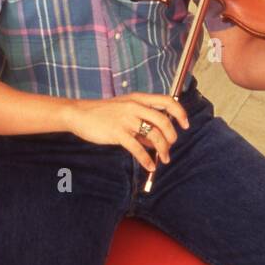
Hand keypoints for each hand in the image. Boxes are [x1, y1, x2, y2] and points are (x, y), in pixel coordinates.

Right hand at [62, 92, 190, 170]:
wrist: (79, 114)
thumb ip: (140, 122)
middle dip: (171, 136)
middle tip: (170, 146)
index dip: (180, 112)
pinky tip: (150, 166)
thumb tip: (156, 140)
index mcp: (138, 99)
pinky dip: (146, 159)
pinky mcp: (117, 132)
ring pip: (154, 135)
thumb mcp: (124, 110)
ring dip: (162, 149)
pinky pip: (138, 148)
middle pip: (163, 120)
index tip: (185, 124)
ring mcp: (126, 119)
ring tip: (163, 159)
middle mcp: (134, 106)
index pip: (166, 101)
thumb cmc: (102, 113)